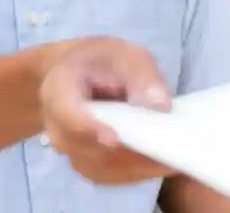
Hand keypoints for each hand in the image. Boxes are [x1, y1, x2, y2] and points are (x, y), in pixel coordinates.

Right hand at [39, 37, 175, 184]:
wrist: (80, 76)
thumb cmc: (103, 62)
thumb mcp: (125, 55)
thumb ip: (142, 75)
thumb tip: (161, 106)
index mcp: (59, 89)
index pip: (68, 115)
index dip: (89, 129)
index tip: (114, 139)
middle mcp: (57, 127)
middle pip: (87, 150)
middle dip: (128, 153)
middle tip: (168, 153)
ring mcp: (70, 150)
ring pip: (102, 168)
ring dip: (137, 166)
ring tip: (172, 158)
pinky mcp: (87, 164)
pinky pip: (111, 175)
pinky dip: (138, 171)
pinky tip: (163, 162)